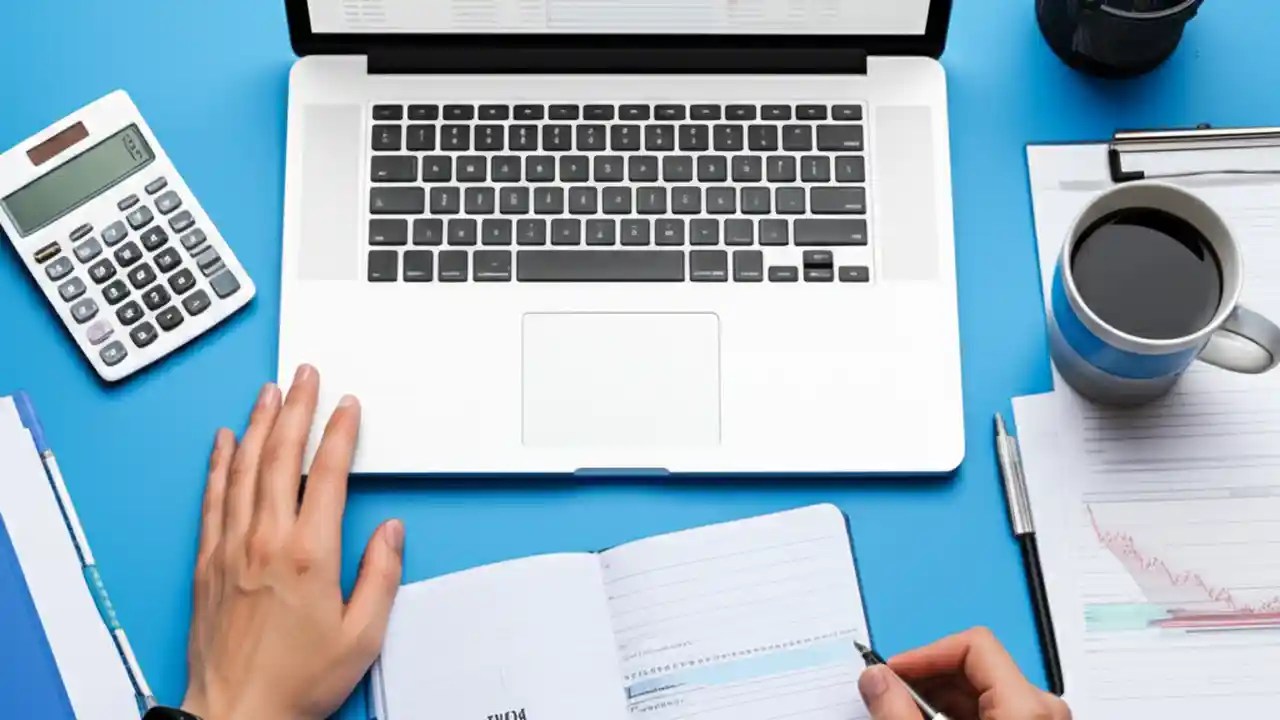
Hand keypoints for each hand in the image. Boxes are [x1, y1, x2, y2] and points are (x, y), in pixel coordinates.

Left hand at [182, 365, 404, 719]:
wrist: (237, 712)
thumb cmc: (298, 680)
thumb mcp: (363, 635)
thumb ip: (381, 576)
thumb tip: (389, 530)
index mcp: (310, 555)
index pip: (326, 474)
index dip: (339, 433)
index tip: (347, 406)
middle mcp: (266, 541)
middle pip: (280, 456)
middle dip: (295, 408)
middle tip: (305, 376)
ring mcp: (231, 548)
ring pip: (243, 468)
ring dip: (258, 424)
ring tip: (268, 391)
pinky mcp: (207, 562)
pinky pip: (213, 498)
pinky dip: (218, 464)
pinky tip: (224, 441)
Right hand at [858, 628, 1071, 719]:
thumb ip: (897, 711)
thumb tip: (877, 679)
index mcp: (1027, 707)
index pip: (973, 644)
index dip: (925, 653)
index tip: (892, 671)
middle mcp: (1044, 710)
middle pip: (976, 665)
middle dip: (927, 678)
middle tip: (891, 695)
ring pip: (983, 689)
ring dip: (938, 698)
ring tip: (907, 714)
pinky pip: (993, 709)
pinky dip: (957, 714)